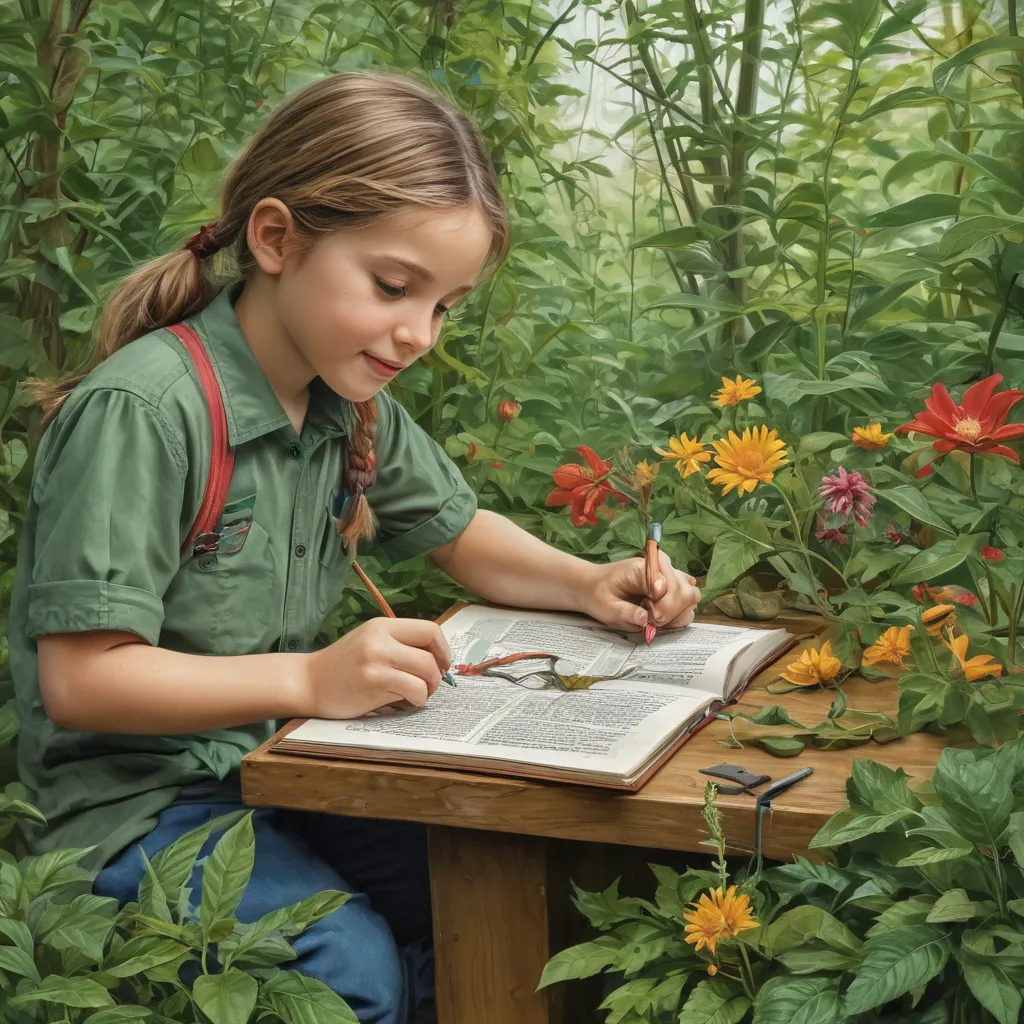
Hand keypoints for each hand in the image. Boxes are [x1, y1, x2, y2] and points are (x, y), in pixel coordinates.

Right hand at [301, 618, 450, 718]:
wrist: (308, 682)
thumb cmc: (343, 666)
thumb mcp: (370, 642)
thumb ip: (398, 644)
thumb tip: (437, 658)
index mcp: (382, 625)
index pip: (429, 629)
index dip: (443, 649)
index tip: (441, 664)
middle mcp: (380, 638)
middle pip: (430, 654)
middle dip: (437, 674)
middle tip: (429, 685)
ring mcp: (376, 660)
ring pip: (426, 673)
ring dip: (428, 689)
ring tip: (417, 695)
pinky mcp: (373, 682)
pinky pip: (414, 691)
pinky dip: (417, 699)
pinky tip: (405, 702)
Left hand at [579, 551, 701, 633]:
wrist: (595, 587)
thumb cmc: (600, 595)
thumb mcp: (605, 607)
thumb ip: (626, 612)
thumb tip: (646, 619)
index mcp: (644, 567)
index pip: (669, 583)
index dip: (664, 604)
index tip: (651, 616)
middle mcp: (661, 568)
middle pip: (685, 591)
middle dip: (671, 611)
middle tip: (652, 619)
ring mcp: (669, 577)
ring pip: (691, 596)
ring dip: (677, 613)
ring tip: (655, 617)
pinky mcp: (673, 588)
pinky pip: (689, 602)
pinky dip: (679, 615)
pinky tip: (662, 617)